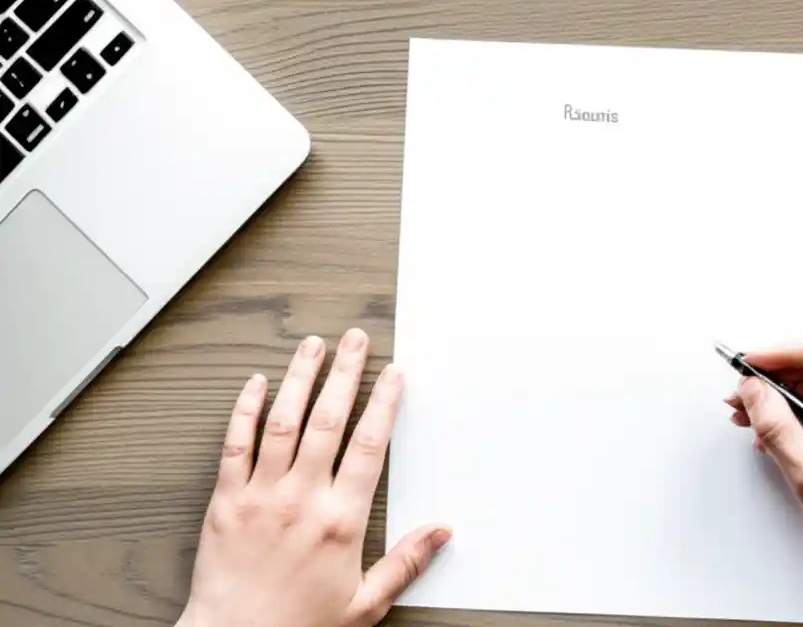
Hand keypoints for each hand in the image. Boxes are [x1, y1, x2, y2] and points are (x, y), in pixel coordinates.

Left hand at [178, 330, 448, 626]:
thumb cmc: (297, 626)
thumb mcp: (365, 603)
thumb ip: (405, 563)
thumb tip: (442, 533)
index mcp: (341, 520)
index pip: (369, 445)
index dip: (384, 404)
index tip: (394, 375)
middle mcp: (302, 498)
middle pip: (328, 419)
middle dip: (346, 373)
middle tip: (356, 339)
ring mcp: (261, 494)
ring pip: (283, 421)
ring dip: (300, 377)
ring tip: (313, 345)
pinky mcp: (225, 500)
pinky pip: (235, 443)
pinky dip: (245, 409)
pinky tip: (257, 383)